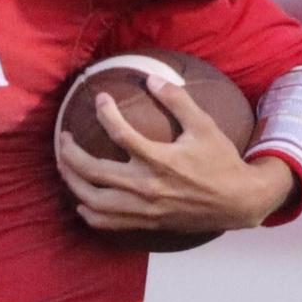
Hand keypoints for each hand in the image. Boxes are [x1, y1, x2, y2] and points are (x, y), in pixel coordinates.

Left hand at [55, 74, 294, 234]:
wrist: (237, 202)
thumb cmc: (221, 162)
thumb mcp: (205, 126)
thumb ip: (178, 100)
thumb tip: (152, 78)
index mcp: (160, 160)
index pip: (121, 135)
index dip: (105, 114)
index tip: (100, 99)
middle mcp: (147, 187)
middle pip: (93, 172)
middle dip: (70, 153)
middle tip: (63, 137)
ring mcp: (144, 208)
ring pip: (94, 201)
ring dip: (72, 182)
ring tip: (64, 165)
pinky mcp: (146, 222)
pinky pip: (107, 222)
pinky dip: (89, 212)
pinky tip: (82, 200)